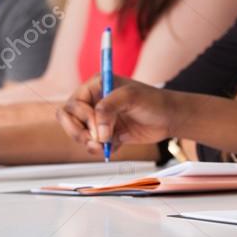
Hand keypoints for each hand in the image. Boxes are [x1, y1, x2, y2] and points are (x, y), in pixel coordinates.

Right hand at [57, 74, 181, 154]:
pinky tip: (117, 145)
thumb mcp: (131, 97)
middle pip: (68, 119)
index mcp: (96, 86)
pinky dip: (101, 149)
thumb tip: (98, 132)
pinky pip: (93, 145)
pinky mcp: (106, 134)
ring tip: (105, 146)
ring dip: (89, 143)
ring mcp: (99, 119)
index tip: (99, 127)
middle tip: (95, 140)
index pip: (73, 103)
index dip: (82, 117)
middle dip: (78, 132)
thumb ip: (109, 108)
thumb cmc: (153, 101)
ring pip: (79, 134)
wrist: (169, 118)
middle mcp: (94, 101)